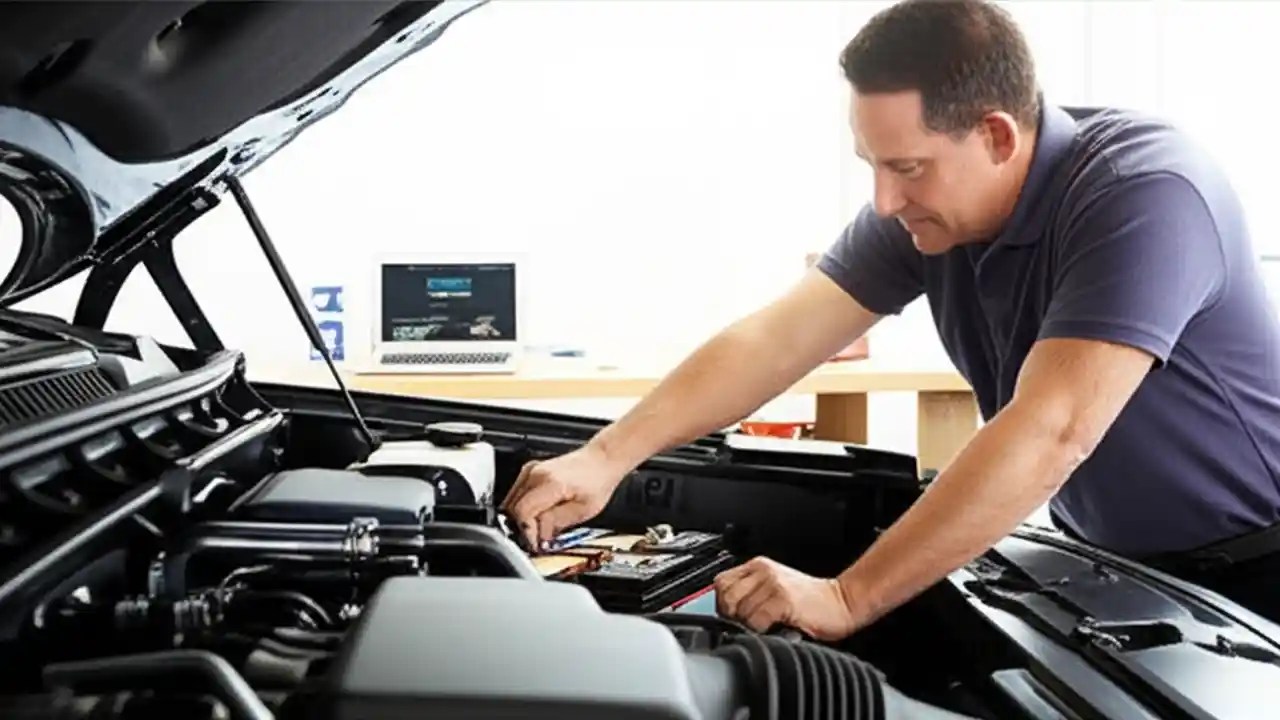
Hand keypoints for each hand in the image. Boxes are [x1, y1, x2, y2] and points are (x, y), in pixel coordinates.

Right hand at [500, 443, 625, 550]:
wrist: (602, 460)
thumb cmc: (597, 481)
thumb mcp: (583, 510)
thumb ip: (556, 523)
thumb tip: (539, 536)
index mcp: (550, 482)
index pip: (523, 512)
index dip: (527, 532)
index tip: (535, 544)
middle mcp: (536, 474)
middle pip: (514, 508)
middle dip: (523, 527)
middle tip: (537, 540)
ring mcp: (531, 471)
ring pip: (512, 502)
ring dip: (522, 519)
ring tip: (539, 529)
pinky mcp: (530, 471)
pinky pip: (516, 495)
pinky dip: (523, 508)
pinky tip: (538, 516)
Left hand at [714, 557, 859, 641]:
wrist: (843, 603)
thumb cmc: (812, 603)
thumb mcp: (775, 590)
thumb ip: (752, 594)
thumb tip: (726, 614)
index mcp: (758, 566)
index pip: (720, 582)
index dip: (723, 603)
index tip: (734, 617)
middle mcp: (763, 571)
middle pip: (725, 597)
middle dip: (733, 617)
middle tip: (750, 625)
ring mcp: (773, 584)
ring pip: (739, 611)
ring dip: (749, 626)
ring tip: (766, 627)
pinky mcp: (783, 599)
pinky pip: (756, 621)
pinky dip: (762, 631)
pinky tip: (775, 629)